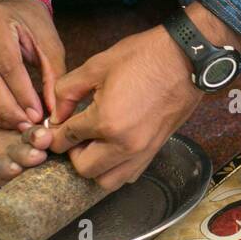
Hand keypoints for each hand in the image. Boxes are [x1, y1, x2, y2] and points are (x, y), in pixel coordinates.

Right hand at [0, 0, 64, 129]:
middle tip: (27, 126)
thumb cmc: (33, 26)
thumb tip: (53, 113)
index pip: (9, 65)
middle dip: (9, 108)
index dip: (23, 94)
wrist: (10, 6)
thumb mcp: (49, 45)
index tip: (37, 116)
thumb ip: (53, 77)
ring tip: (15, 126)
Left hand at [48, 26, 202, 190]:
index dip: (55, 133)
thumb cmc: (144, 58)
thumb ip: (67, 91)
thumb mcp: (96, 66)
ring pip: (107, 181)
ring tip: (94, 145)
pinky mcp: (154, 152)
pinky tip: (113, 149)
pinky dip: (115, 169)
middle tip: (75, 136)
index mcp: (106, 121)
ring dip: (95, 168)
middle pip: (84, 169)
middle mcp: (124, 145)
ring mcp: (141, 152)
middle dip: (73, 154)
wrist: (185, 61)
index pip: (67, 139)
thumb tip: (56, 114)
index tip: (55, 127)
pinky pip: (128, 175)